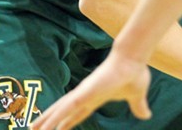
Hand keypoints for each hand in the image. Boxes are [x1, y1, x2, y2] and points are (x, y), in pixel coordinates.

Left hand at [30, 50, 150, 129]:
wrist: (133, 60)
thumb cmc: (134, 73)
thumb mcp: (137, 96)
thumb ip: (138, 106)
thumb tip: (147, 115)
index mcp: (95, 97)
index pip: (77, 113)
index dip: (66, 122)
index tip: (57, 129)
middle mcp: (85, 95)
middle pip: (62, 112)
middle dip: (49, 121)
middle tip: (35, 129)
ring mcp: (82, 94)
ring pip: (59, 111)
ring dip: (45, 121)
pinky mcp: (84, 93)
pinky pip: (65, 110)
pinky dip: (54, 119)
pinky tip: (44, 128)